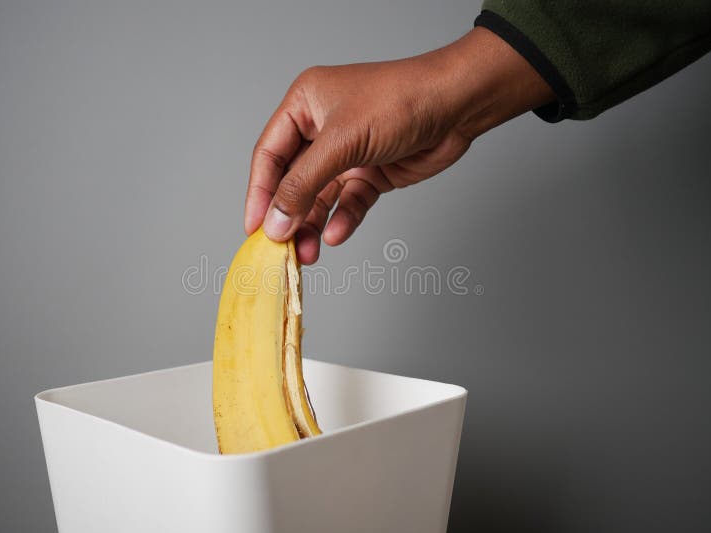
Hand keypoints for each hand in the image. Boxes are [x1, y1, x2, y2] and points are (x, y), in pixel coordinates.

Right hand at [245, 27, 553, 263]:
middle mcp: (322, 128)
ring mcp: (348, 152)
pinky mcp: (372, 171)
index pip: (269, 155)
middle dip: (288, 215)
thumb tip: (274, 222)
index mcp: (304, 106)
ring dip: (312, 224)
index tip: (254, 228)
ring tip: (307, 254)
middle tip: (281, 248)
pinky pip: (349, 201)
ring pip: (320, 196)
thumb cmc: (399, 102)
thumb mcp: (341, 143)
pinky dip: (343, 219)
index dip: (259, 193)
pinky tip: (337, 235)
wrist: (457, 105)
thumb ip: (303, 185)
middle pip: (293, 180)